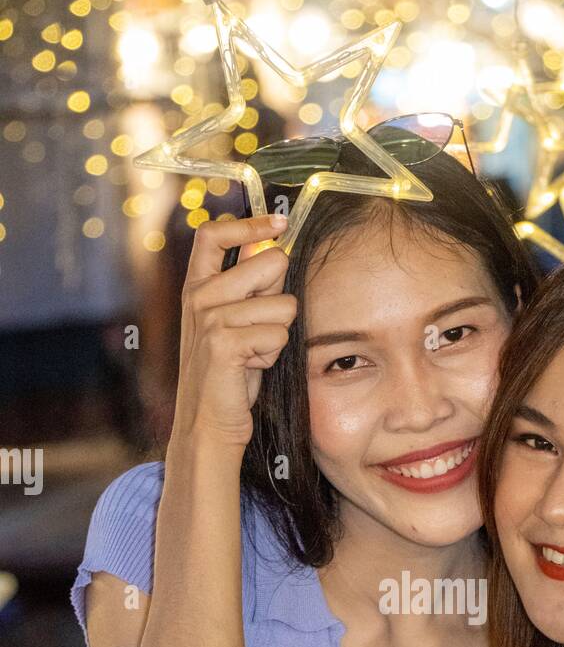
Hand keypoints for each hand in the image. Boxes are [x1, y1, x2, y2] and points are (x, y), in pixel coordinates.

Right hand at [173, 213, 295, 448]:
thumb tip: (273, 248)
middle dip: (279, 297)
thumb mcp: (233, 323)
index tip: (280, 222)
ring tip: (253, 354)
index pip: (213, 233)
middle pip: (271, 263)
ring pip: (283, 305)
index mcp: (197, 286)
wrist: (207, 425)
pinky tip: (251, 368)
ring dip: (278, 334)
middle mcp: (199, 296)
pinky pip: (279, 334)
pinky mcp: (224, 343)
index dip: (250, 224)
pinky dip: (273, 355)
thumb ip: (248, 287)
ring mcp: (209, 318)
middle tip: (258, 329)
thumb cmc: (228, 376)